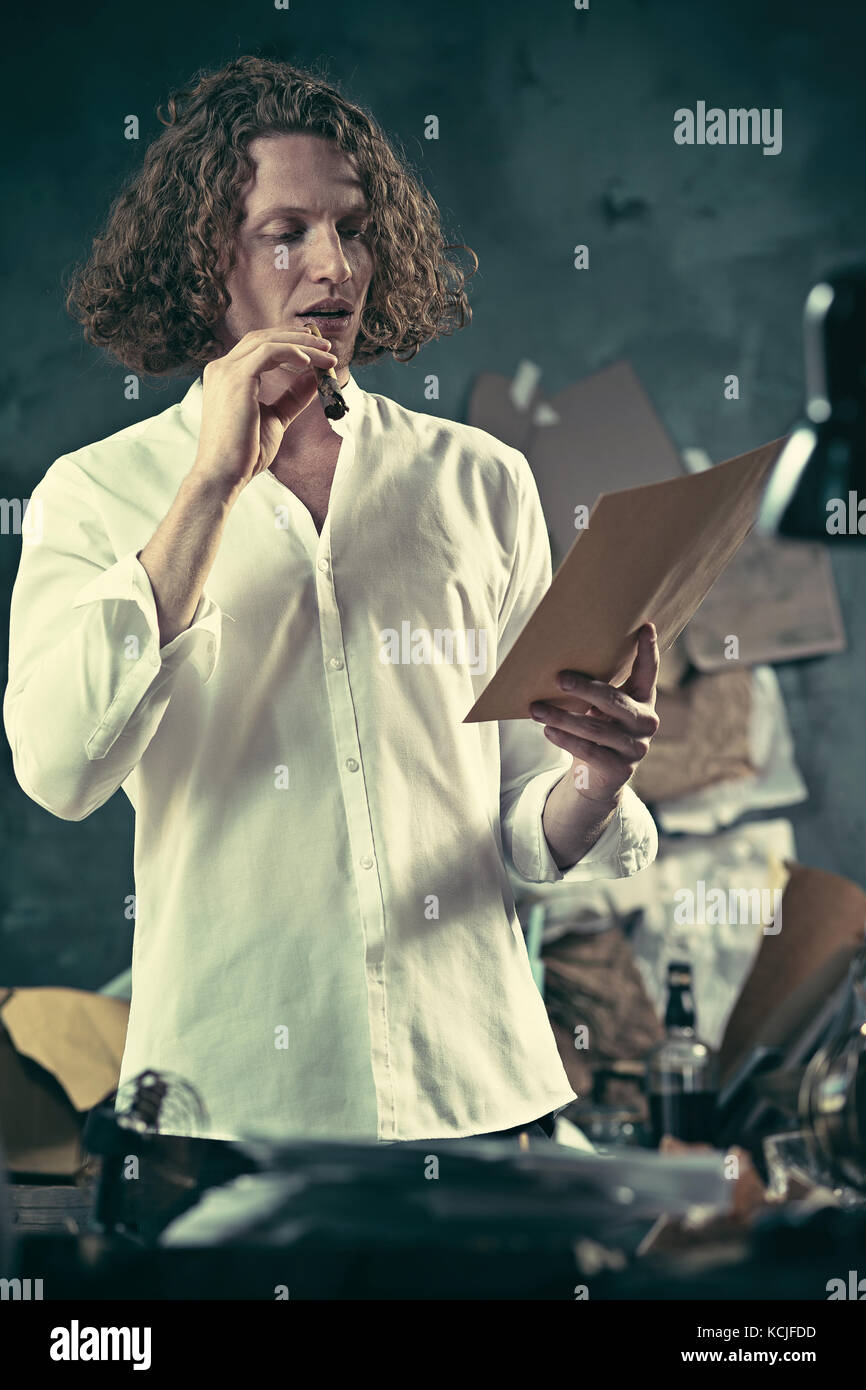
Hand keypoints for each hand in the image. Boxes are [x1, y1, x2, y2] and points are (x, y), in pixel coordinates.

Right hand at [192, 328, 338, 493]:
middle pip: (263, 338)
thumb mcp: (275, 419)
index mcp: (226, 377)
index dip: (288, 343)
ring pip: (268, 341)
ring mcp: (226, 371)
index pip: (258, 347)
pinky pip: (269, 352)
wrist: (224, 474)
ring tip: (327, 355)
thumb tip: (314, 380)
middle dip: (298, 338)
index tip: (315, 351)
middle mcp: (222, 368)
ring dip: (301, 344)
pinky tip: (309, 362)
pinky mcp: (236, 378)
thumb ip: (292, 398)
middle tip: (327, 347)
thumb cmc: (244, 453)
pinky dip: (291, 352)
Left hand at [530, 622, 660, 804]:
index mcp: (643, 700)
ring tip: (537, 709)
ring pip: (596, 729)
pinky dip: (566, 740)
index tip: (645, 626)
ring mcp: (636, 748)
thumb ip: (595, 689)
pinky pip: (590, 751)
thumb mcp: (600, 708)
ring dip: (563, 718)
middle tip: (558, 678)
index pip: (648, 672)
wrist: (597, 777)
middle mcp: (647, 723)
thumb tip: (558, 666)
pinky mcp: (621, 769)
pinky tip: (548, 731)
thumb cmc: (596, 729)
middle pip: (615, 701)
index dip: (648, 650)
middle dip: (585, 689)